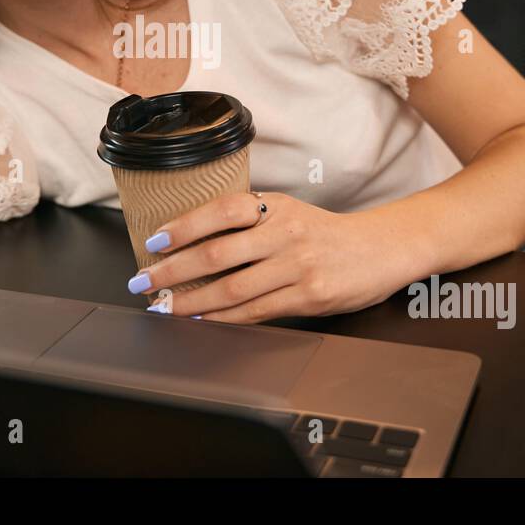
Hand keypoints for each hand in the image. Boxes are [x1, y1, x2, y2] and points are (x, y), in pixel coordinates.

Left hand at [126, 192, 425, 323]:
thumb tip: (192, 243)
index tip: (154, 242)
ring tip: (164, 307)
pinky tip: (202, 319)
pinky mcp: (309, 296)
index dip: (184, 226)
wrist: (382, 249)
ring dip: (191, 301)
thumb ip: (249, 224)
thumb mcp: (289, 213)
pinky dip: (223, 318)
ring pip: (232, 289)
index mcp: (276, 205)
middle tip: (143, 281)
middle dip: (172, 270)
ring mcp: (298, 266)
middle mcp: (285, 232)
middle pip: (217, 253)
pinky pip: (255, 312)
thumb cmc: (326, 233)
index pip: (221, 210)